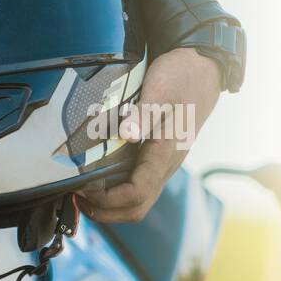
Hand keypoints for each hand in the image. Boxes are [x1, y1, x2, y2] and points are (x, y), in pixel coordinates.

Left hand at [77, 46, 221, 223]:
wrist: (203, 70)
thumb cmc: (181, 77)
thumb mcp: (160, 89)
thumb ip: (143, 114)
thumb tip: (126, 134)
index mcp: (166, 152)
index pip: (137, 193)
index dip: (107, 199)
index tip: (82, 188)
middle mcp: (166, 165)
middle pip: (137, 208)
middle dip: (104, 210)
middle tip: (76, 197)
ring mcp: (163, 164)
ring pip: (138, 201)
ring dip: (109, 205)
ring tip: (82, 192)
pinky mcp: (158, 158)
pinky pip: (139, 187)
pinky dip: (116, 191)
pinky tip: (98, 177)